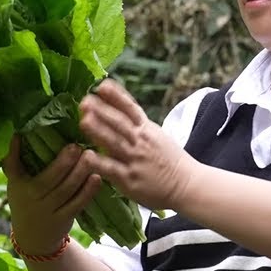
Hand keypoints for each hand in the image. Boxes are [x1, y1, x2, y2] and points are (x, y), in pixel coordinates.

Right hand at [2, 136, 99, 255]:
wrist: (33, 238)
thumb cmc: (26, 201)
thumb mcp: (16, 183)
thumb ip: (18, 162)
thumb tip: (21, 132)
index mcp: (17, 185)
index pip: (13, 167)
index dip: (14, 152)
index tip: (20, 134)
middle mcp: (30, 198)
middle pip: (48, 179)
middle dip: (64, 161)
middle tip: (76, 145)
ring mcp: (47, 211)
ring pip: (65, 190)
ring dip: (80, 172)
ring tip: (91, 155)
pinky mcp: (63, 219)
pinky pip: (77, 204)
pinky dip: (88, 191)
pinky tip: (97, 177)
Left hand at [78, 79, 198, 210]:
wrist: (186, 185)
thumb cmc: (168, 159)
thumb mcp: (155, 134)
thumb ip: (136, 122)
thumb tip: (116, 105)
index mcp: (146, 128)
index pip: (130, 108)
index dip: (116, 96)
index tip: (102, 85)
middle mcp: (140, 141)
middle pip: (119, 122)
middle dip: (102, 110)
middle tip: (84, 100)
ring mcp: (134, 159)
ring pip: (114, 142)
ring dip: (98, 130)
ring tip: (84, 121)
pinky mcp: (129, 179)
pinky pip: (111, 168)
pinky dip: (99, 162)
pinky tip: (86, 156)